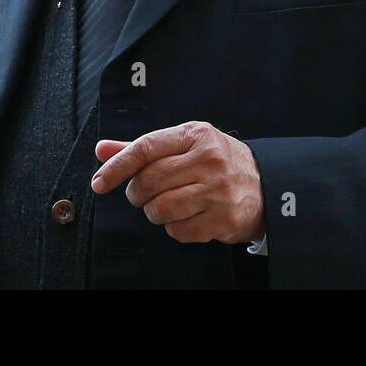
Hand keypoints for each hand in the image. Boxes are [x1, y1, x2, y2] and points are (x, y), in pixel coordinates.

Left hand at [91, 121, 265, 244]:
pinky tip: (188, 217)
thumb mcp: (185, 144)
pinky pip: (178, 231)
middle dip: (137, 193)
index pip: (145, 148)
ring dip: (154, 212)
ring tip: (167, 205)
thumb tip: (102, 149)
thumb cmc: (215, 162)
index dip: (117, 166)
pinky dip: (174, 228)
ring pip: (159, 209)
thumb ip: (143, 148)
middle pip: (148, 181)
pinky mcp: (223, 219)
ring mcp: (218, 191)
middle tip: (144, 194)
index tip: (99, 182)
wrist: (266, 185)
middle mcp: (209, 160)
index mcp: (196, 135)